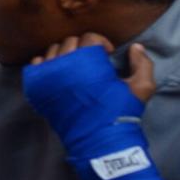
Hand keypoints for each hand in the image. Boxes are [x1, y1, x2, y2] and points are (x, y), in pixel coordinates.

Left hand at [30, 33, 154, 102]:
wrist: (98, 142)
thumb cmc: (119, 114)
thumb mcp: (141, 88)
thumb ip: (143, 64)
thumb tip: (136, 47)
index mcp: (89, 60)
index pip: (90, 37)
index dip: (101, 42)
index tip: (107, 54)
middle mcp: (66, 64)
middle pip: (70, 42)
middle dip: (83, 47)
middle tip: (91, 62)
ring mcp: (50, 77)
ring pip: (52, 52)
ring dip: (64, 54)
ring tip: (74, 67)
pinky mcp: (40, 90)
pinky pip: (35, 67)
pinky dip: (44, 66)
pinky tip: (56, 73)